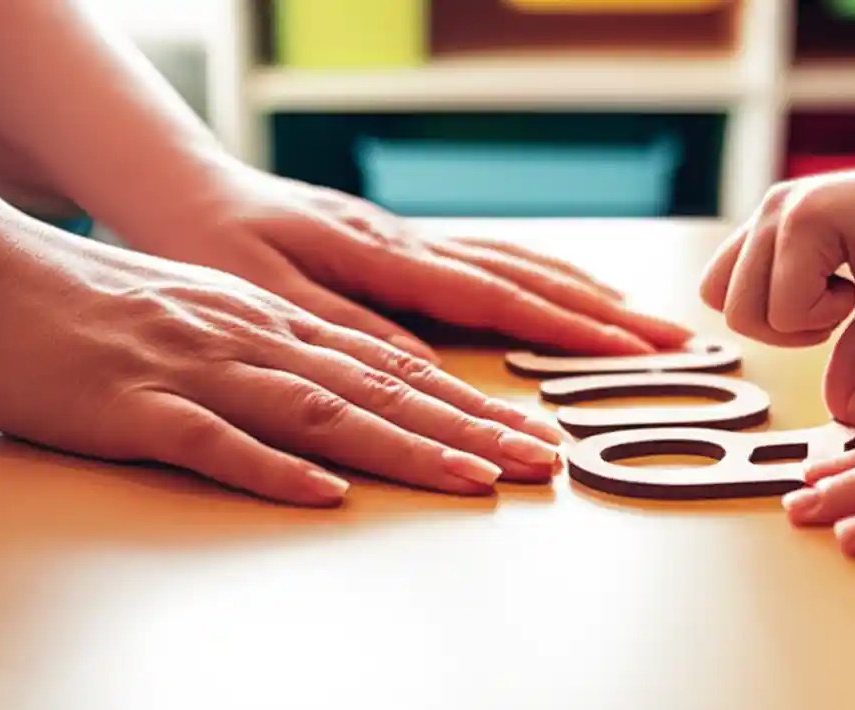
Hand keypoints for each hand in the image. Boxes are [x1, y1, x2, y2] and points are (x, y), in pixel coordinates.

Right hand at [0, 213, 566, 505]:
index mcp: (274, 322)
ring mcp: (201, 370)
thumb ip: (278, 350)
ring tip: (470, 481)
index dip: (466, 404)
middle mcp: (255, 339)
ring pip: (321, 412)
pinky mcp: (139, 407)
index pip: (392, 366)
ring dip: (402, 450)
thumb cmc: (102, 307)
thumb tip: (344, 390)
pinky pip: (214, 442)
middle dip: (467, 431)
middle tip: (536, 462)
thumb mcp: (211, 314)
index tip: (526, 433)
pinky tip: (323, 493)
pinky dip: (272, 468)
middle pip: (381, 390)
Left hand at [129, 164, 691, 359]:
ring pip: (514, 263)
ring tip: (640, 319)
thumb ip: (348, 332)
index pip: (496, 296)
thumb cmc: (215, 243)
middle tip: (671, 340)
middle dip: (605, 313)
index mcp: (384, 254)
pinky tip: (561, 289)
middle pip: (526, 277)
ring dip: (582, 293)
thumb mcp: (267, 295)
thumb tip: (426, 376)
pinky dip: (538, 277)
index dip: (567, 328)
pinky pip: (486, 259)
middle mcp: (410, 241)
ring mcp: (409, 238)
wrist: (183, 189)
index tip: (630, 352)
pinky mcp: (398, 244)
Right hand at [698, 156, 854, 423]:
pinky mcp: (767, 216)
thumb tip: (842, 418)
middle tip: (844, 302)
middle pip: (734, 309)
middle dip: (788, 325)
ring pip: (718, 292)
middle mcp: (772, 208)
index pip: (778, 313)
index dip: (824, 322)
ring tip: (822, 292)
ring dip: (767, 311)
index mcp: (803, 218)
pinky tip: (816, 280)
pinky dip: (764, 293)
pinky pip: (730, 273)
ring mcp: (765, 209)